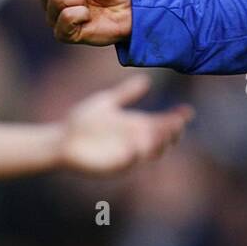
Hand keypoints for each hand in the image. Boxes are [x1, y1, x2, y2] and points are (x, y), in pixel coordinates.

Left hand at [57, 75, 193, 174]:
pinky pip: (126, 163)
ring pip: (148, 152)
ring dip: (158, 144)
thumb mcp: (108, 101)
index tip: (187, 110)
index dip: (176, 118)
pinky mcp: (111, 165)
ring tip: (164, 132)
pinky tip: (138, 146)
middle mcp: (135, 141)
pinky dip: (134, 156)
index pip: (162, 123)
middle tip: (178, 122)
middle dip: (171, 132)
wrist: (60, 138)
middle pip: (161, 139)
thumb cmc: (82, 121)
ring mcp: (125, 154)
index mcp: (136, 126)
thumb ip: (126, 93)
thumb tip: (146, 79)